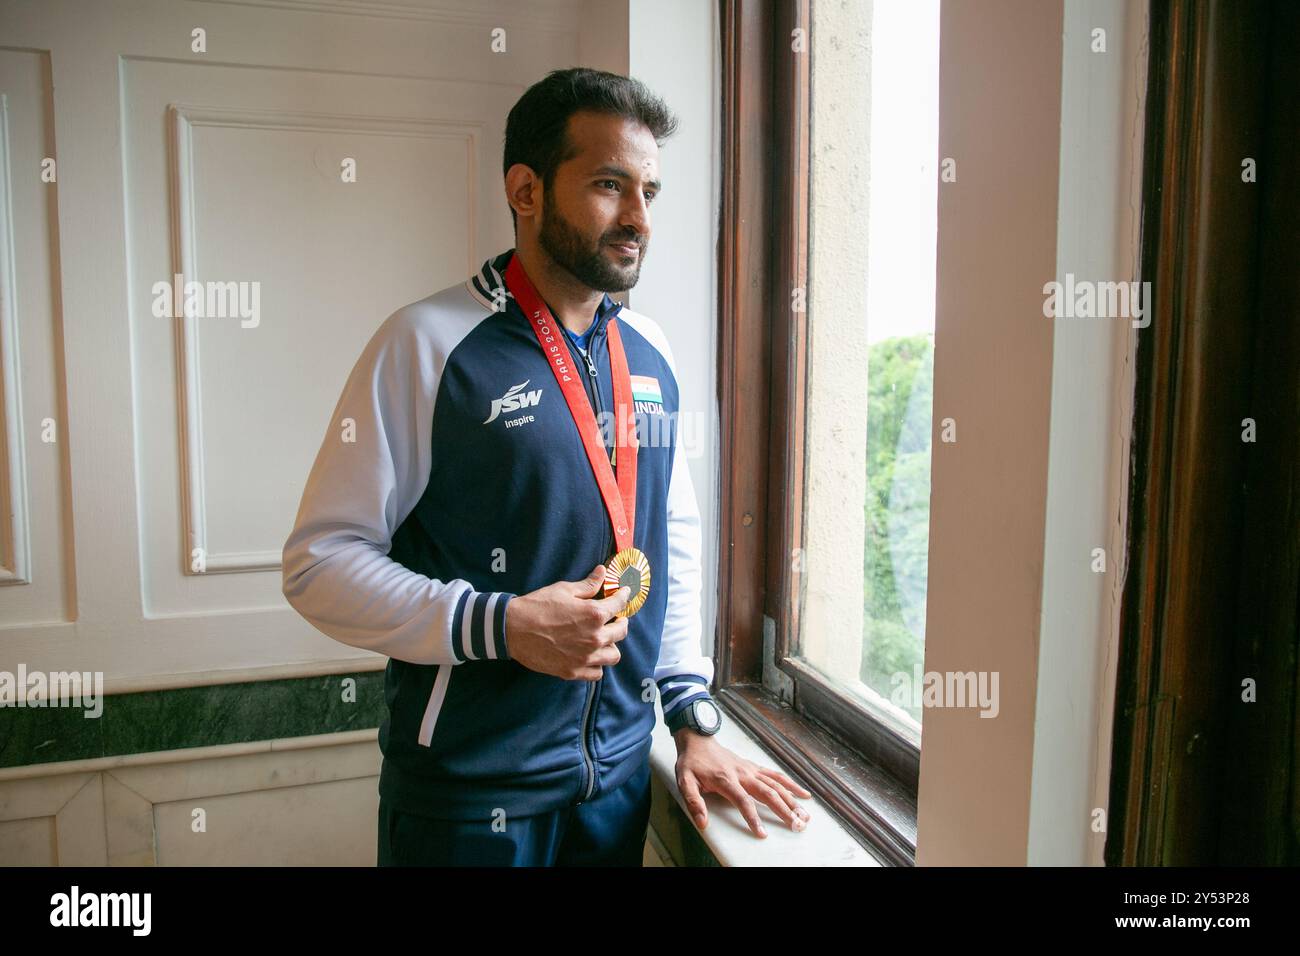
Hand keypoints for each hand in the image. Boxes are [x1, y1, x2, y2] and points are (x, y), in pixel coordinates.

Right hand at [504, 564, 630, 680]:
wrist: (512, 629)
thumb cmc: (537, 606)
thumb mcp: (564, 590)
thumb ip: (588, 584)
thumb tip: (602, 572)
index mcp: (594, 614)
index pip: (619, 605)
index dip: (624, 597)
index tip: (624, 594)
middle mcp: (594, 638)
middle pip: (621, 632)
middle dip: (621, 622)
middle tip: (616, 618)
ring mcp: (584, 657)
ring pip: (613, 656)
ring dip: (611, 645)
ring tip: (604, 639)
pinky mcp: (573, 671)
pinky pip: (597, 673)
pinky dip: (597, 665)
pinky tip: (592, 656)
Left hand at [673, 732, 811, 836]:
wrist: (698, 740)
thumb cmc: (692, 763)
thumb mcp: (684, 782)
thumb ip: (694, 802)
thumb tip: (702, 822)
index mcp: (726, 780)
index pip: (743, 801)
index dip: (753, 818)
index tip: (762, 833)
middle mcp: (743, 774)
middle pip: (768, 793)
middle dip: (784, 811)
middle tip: (797, 826)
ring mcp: (751, 770)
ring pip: (776, 785)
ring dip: (792, 801)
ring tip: (805, 816)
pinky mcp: (755, 767)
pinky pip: (776, 775)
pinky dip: (791, 784)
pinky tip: (803, 794)